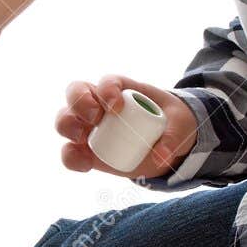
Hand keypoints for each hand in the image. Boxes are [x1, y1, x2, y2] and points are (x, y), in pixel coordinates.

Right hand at [56, 76, 196, 179]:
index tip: (116, 107)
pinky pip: (70, 152)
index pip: (108, 82)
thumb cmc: (171, 124)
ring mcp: (89, 127)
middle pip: (76, 93)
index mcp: (121, 89)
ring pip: (66, 119)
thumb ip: (172, 139)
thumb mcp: (180, 127)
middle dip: (79, 102)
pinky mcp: (87, 150)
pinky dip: (72, 157)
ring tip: (80, 138)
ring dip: (67, 126)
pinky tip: (84, 164)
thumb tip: (161, 157)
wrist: (166, 145)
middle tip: (94, 118)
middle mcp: (99, 103)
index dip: (107, 90)